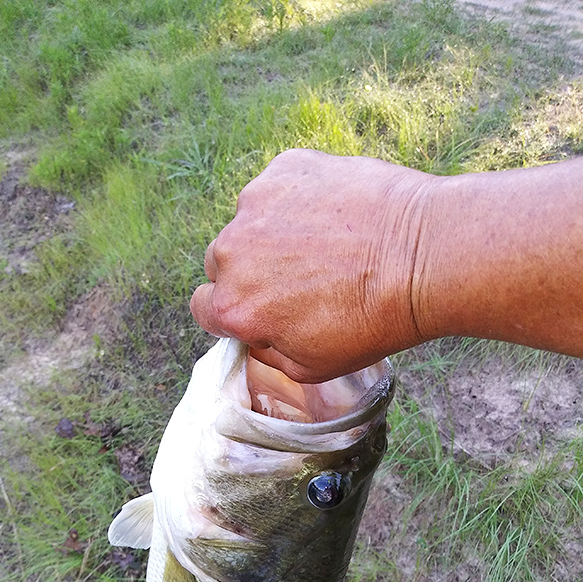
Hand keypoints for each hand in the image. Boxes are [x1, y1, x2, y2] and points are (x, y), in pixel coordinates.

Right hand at [190, 149, 435, 381]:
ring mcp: (257, 202)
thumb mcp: (313, 366)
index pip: (205, 309)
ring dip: (273, 233)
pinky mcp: (286, 167)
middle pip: (223, 264)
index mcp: (234, 306)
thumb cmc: (372, 320)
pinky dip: (299, 199)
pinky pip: (278, 187)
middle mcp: (232, 250)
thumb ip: (267, 353)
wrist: (425, 256)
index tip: (263, 309)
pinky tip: (337, 215)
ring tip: (327, 245)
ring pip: (249, 222)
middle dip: (252, 272)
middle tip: (302, 278)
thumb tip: (254, 336)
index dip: (233, 313)